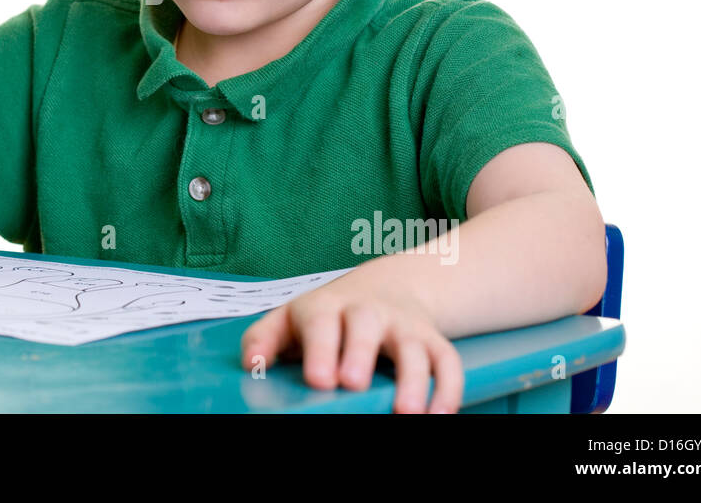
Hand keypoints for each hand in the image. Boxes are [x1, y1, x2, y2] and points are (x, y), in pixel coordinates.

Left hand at [239, 271, 463, 412]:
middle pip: (364, 326)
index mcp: (324, 308)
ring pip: (413, 347)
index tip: (319, 379)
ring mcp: (403, 326)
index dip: (319, 349)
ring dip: (413, 380)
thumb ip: (264, 339)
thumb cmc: (326, 317)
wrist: (386, 288)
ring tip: (406, 412)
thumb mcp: (289, 320)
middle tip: (353, 384)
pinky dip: (448, 388)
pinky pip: (447, 361)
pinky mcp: (432, 340)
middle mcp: (366, 313)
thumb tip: (252, 364)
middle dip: (359, 354)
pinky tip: (440, 413)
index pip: (320, 323)